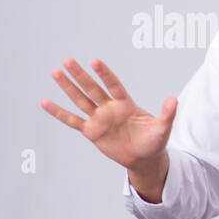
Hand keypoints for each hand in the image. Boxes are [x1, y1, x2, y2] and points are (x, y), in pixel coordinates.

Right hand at [40, 58, 175, 169]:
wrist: (144, 158)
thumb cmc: (154, 141)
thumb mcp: (163, 128)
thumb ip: (167, 114)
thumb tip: (174, 99)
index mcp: (126, 104)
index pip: (113, 85)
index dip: (105, 74)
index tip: (95, 62)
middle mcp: (109, 108)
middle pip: (92, 88)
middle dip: (80, 75)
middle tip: (68, 60)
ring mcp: (99, 118)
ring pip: (80, 100)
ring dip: (68, 87)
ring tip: (55, 72)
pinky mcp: (91, 131)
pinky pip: (72, 121)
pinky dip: (59, 112)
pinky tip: (45, 102)